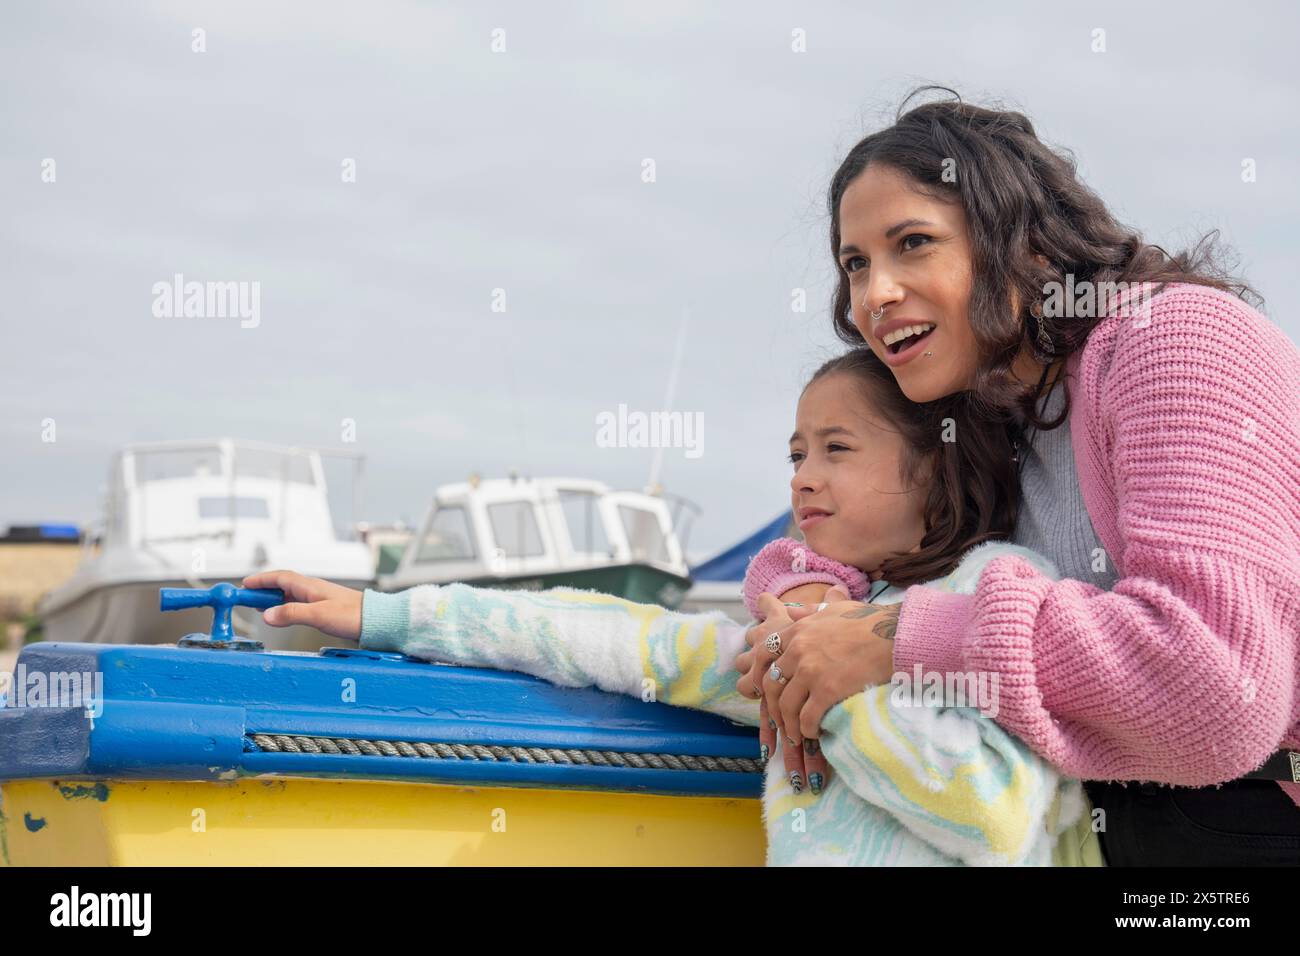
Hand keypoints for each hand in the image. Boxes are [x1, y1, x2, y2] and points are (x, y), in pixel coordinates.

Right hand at [240, 570, 363, 641]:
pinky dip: (286, 607)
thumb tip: (266, 615)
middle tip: (246, 598)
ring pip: (290, 594)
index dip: (261, 580)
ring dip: (273, 598)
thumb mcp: (318, 616)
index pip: (280, 577)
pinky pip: (298, 603)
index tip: (244, 584)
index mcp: (310, 586)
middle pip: (282, 584)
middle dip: (263, 589)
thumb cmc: (352, 615)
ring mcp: (319, 598)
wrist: (377, 620)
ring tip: (260, 608)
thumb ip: (291, 614)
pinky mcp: (324, 608)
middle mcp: (313, 589)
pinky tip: (284, 615)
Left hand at [751, 594, 898, 767]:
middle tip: (781, 720)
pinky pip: (807, 718)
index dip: (761, 675)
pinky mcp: (828, 691)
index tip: (767, 690)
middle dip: (773, 706)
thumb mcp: (833, 608)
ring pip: (787, 705)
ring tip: (797, 734)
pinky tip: (813, 733)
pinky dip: (807, 729)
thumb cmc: (870, 620)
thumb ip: (809, 612)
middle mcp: (799, 650)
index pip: (765, 655)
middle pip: (771, 684)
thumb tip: (793, 610)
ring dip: (789, 724)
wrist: (896, 634)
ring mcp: (812, 671)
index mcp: (798, 631)